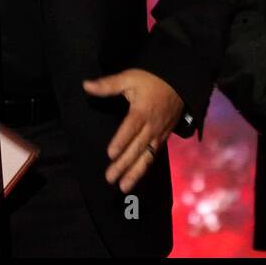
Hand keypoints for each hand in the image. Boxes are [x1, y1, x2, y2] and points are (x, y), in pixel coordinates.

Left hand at [83, 69, 182, 192]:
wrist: (180, 82)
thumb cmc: (152, 79)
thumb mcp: (129, 77)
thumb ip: (108, 85)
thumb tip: (85, 85)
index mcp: (142, 111)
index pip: (130, 128)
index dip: (121, 141)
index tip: (111, 154)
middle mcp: (151, 125)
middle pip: (137, 147)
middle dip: (124, 164)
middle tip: (110, 178)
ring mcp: (159, 133)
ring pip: (147, 156)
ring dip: (135, 172)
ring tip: (123, 187)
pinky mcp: (164, 137)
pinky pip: (154, 155)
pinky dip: (145, 167)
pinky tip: (136, 177)